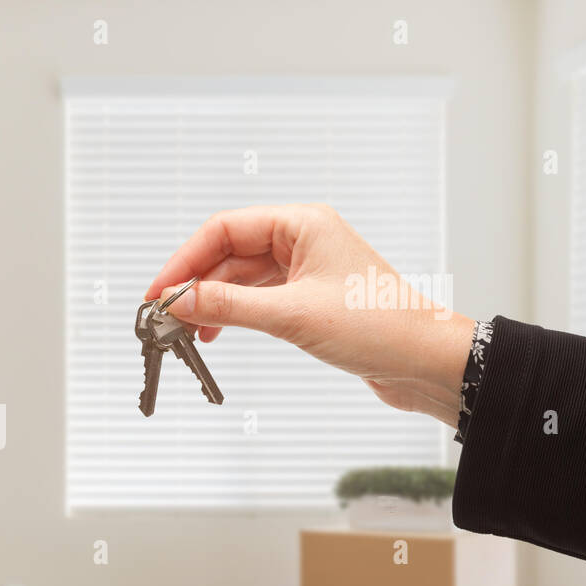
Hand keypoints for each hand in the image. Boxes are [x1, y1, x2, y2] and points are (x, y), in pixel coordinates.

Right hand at [144, 204, 474, 426]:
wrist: (425, 361)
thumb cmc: (380, 326)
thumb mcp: (291, 315)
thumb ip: (228, 306)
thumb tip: (180, 300)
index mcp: (302, 224)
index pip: (225, 229)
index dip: (186, 260)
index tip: (160, 291)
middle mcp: (302, 240)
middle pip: (228, 252)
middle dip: (194, 282)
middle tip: (165, 314)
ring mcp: (305, 270)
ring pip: (240, 278)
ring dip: (210, 302)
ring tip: (185, 329)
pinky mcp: (307, 299)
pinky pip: (256, 298)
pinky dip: (231, 314)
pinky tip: (214, 332)